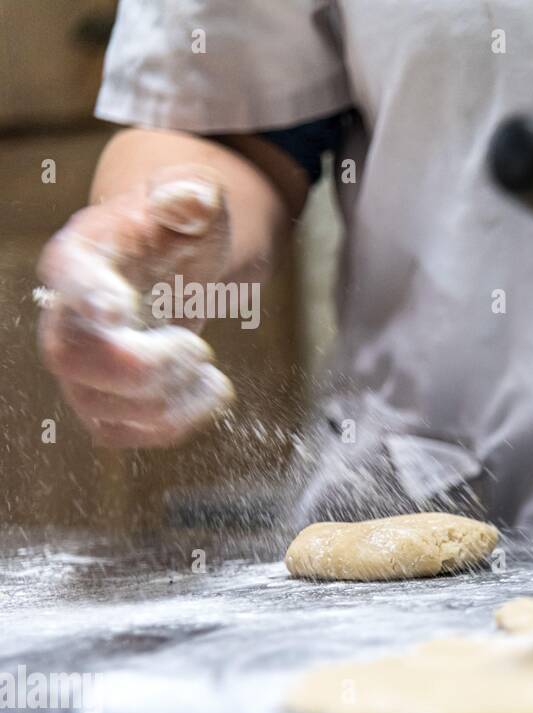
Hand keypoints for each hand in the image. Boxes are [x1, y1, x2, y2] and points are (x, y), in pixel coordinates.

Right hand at [36, 165, 234, 447]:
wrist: (169, 262)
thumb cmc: (175, 230)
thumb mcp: (191, 201)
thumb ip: (191, 197)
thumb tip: (193, 200)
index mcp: (79, 258)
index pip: (72, 279)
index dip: (89, 295)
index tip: (117, 308)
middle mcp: (64, 318)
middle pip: (78, 361)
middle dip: (152, 367)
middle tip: (199, 349)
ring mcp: (79, 368)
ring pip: (106, 411)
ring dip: (173, 401)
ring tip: (208, 370)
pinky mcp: (103, 404)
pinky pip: (126, 435)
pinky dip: (175, 424)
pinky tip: (206, 393)